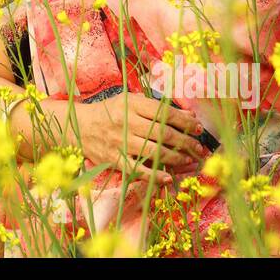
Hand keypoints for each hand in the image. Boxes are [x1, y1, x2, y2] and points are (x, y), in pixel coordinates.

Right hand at [74, 92, 208, 170]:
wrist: (79, 125)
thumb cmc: (109, 112)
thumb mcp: (130, 102)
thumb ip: (158, 107)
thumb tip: (189, 116)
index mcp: (132, 104)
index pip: (164, 112)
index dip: (184, 121)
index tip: (198, 127)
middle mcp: (127, 122)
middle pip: (163, 133)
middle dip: (186, 141)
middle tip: (199, 148)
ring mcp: (120, 142)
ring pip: (154, 152)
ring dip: (176, 158)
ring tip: (189, 160)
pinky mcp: (114, 159)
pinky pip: (137, 170)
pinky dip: (154, 175)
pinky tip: (168, 178)